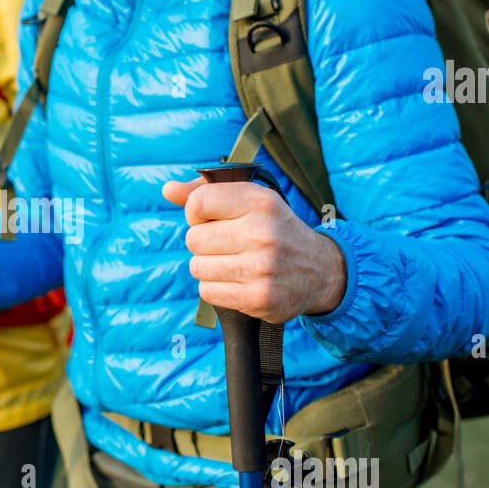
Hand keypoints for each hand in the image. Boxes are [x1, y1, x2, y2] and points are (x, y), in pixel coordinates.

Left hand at [163, 177, 346, 323]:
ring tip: (234, 264)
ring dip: (209, 268)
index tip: (213, 220)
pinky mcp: (259, 298)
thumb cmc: (276, 230)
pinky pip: (207, 292)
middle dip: (204, 243)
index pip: (197, 203)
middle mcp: (262, 233)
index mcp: (260, 201)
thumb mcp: (251, 201)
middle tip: (228, 245)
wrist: (321, 270)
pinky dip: (217, 288)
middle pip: (193, 239)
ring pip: (197, 267)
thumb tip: (167, 189)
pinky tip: (238, 281)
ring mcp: (261, 268)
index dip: (197, 214)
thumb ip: (206, 192)